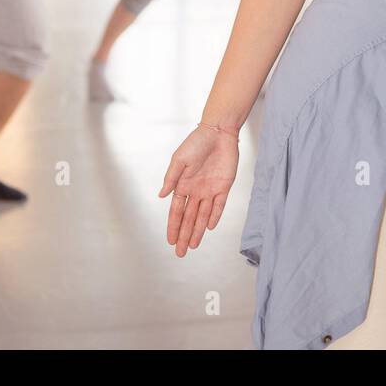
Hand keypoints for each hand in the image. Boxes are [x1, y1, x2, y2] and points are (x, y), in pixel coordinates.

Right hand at [159, 125, 239, 256]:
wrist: (218, 132)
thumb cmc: (196, 143)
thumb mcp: (179, 160)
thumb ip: (171, 178)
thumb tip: (161, 196)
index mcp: (183, 185)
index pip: (177, 212)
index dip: (173, 227)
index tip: (170, 241)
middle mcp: (196, 191)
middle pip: (189, 218)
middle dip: (184, 236)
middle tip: (180, 253)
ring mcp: (210, 190)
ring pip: (203, 216)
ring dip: (198, 231)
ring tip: (193, 246)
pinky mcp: (224, 186)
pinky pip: (219, 205)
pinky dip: (214, 216)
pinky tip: (209, 228)